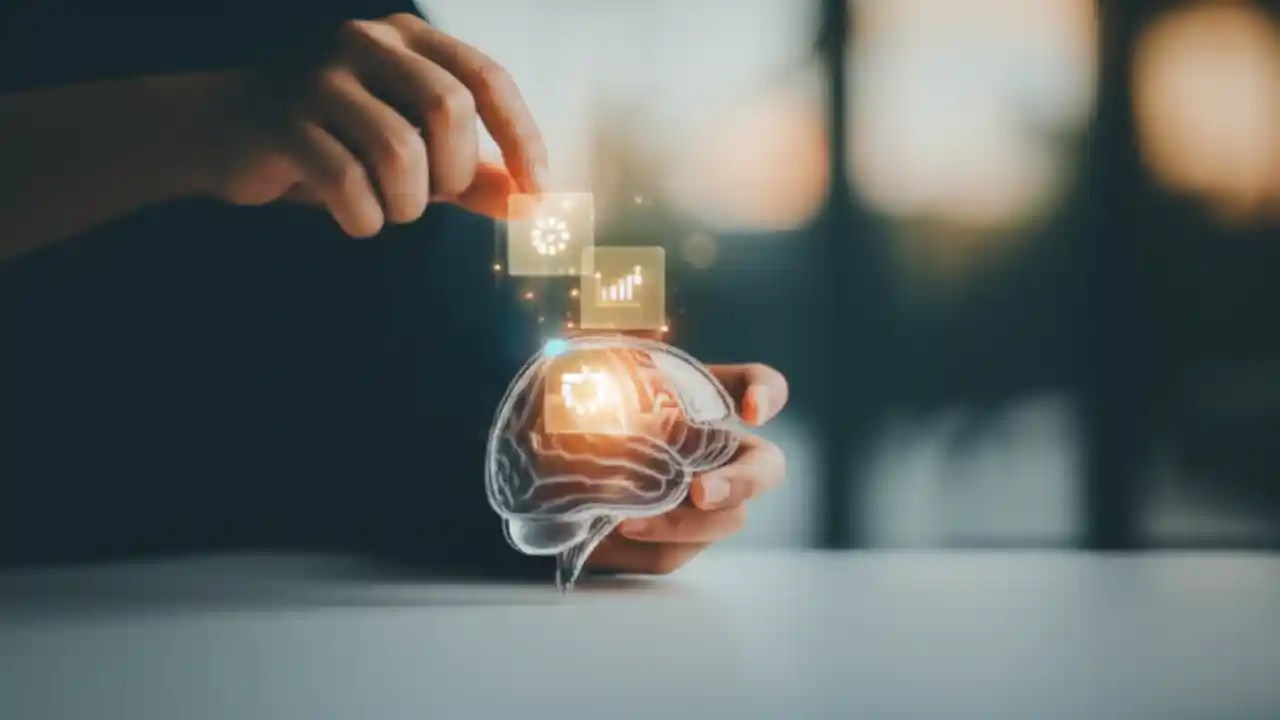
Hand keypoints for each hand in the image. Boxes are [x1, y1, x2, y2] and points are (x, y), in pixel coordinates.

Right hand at [196, 13, 546, 235]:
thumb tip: (530, 205)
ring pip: (399, 151)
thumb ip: (472, 174)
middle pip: (448, 108)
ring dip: (406, 203)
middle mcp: (367, 42)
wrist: (225, 132)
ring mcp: (320, 76)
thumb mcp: (413, 153)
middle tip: (434, 198)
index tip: (538, 191)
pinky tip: (356, 217)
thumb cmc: (336, 141)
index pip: (487, 78)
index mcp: (409, 38)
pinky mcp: (282, 120)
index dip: (522, 137)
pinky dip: (364, 217)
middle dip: (453, 172)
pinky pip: (348, 183)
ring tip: (389, 209)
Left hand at [585, 363, 788, 574]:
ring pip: (724, 521)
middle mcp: (720, 451)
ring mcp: (705, 501)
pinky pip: (671, 554)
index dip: (767, 394)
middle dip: (740, 482)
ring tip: (628, 523)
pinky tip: (602, 540)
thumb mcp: (585, 390)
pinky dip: (638, 550)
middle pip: (765, 468)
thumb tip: (575, 409)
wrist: (552, 459)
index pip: (759, 384)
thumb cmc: (582, 413)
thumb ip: (592, 388)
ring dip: (682, 526)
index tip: (751, 410)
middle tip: (702, 492)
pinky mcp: (676, 541)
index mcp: (706, 400)